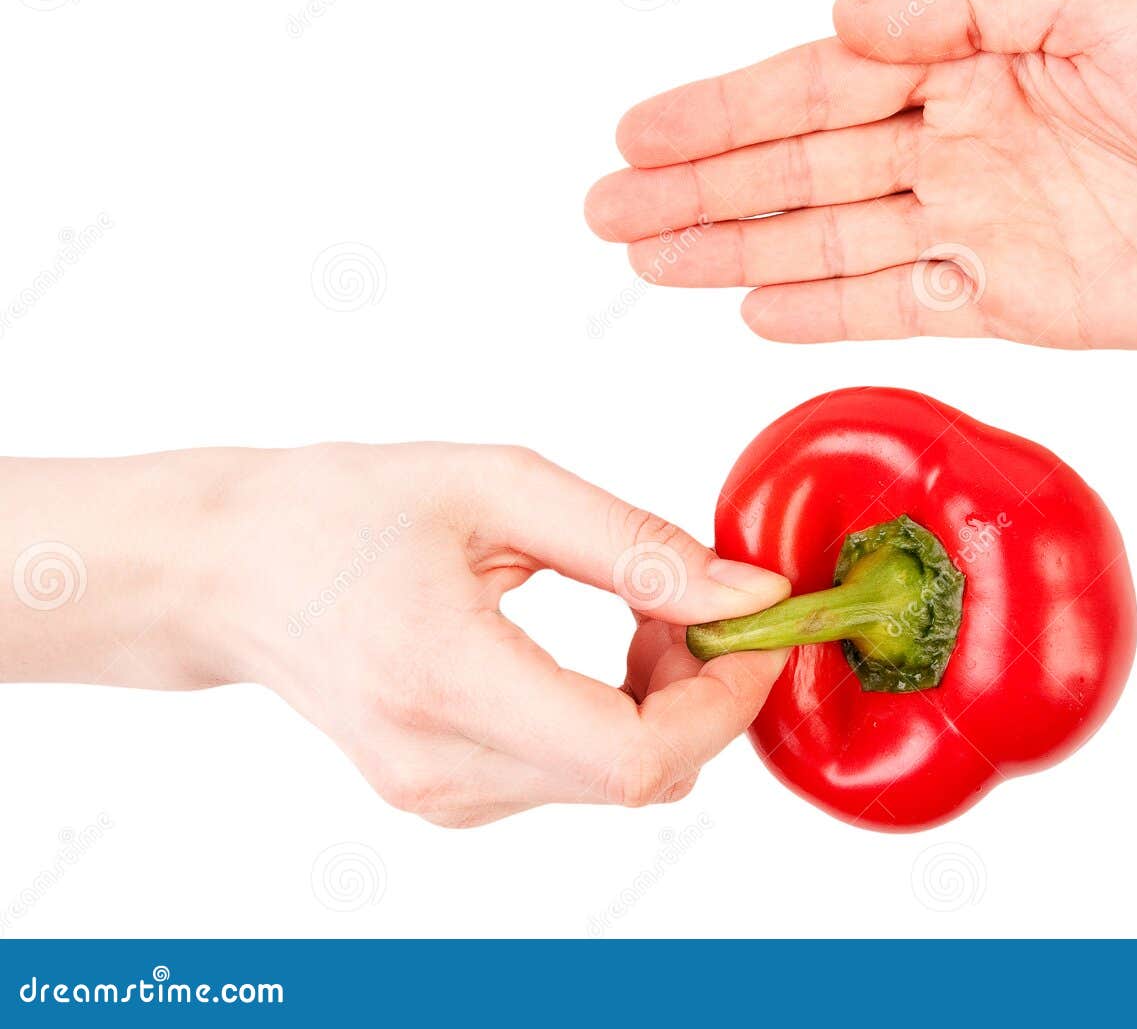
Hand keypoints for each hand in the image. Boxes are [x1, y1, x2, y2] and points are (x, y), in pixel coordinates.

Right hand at [0, 445, 790, 826]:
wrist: (230, 570)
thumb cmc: (345, 511)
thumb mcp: (500, 486)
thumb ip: (634, 544)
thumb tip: (746, 592)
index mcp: (447, 679)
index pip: (634, 755)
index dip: (724, 701)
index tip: (757, 628)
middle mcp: (443, 765)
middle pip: (644, 777)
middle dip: (707, 691)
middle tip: (695, 600)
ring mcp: (443, 796)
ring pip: (622, 782)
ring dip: (668, 702)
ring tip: (640, 609)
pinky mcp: (450, 798)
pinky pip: (580, 778)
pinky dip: (623, 717)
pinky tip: (602, 649)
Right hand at [586, 0, 1136, 345]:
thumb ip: (961, 8)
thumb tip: (846, 15)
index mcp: (968, 60)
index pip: (817, 86)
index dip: (722, 111)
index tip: (639, 131)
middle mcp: (958, 143)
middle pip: (801, 170)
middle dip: (701, 187)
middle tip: (607, 206)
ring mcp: (978, 225)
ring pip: (830, 240)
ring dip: (737, 251)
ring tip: (650, 259)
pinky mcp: (1011, 300)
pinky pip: (897, 304)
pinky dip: (826, 310)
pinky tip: (756, 310)